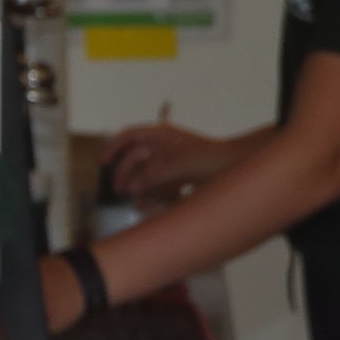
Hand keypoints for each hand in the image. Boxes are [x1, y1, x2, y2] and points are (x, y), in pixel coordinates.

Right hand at [100, 122, 236, 203]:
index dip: (114, 148)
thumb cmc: (209, 158)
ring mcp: (171, 162)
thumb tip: (133, 187)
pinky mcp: (178, 177)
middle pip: (135, 158)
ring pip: (146, 175)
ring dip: (138, 188)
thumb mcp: (176, 165)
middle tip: (120, 190)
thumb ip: (152, 176)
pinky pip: (158, 185)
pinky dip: (151, 194)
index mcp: (162, 135)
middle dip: (126, 174)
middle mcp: (164, 147)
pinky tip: (145, 205)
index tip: (104, 163)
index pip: (130, 135)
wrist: (234, 167)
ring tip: (133, 201)